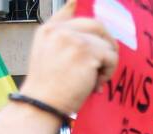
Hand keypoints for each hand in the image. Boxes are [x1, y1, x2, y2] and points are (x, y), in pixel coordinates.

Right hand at [18, 3, 117, 118]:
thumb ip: (60, 32)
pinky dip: (108, 73)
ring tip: (95, 81)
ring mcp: (74, 39)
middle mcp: (61, 30)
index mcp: (49, 29)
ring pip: (106, 45)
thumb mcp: (46, 53)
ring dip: (106, 65)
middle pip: (97, 25)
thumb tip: (74, 0)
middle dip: (107, 44)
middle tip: (107, 62)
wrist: (42, 103)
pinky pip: (111, 57)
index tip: (94, 40)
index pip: (72, 12)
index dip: (90, 27)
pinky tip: (96, 84)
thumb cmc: (47, 86)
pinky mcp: (87, 52)